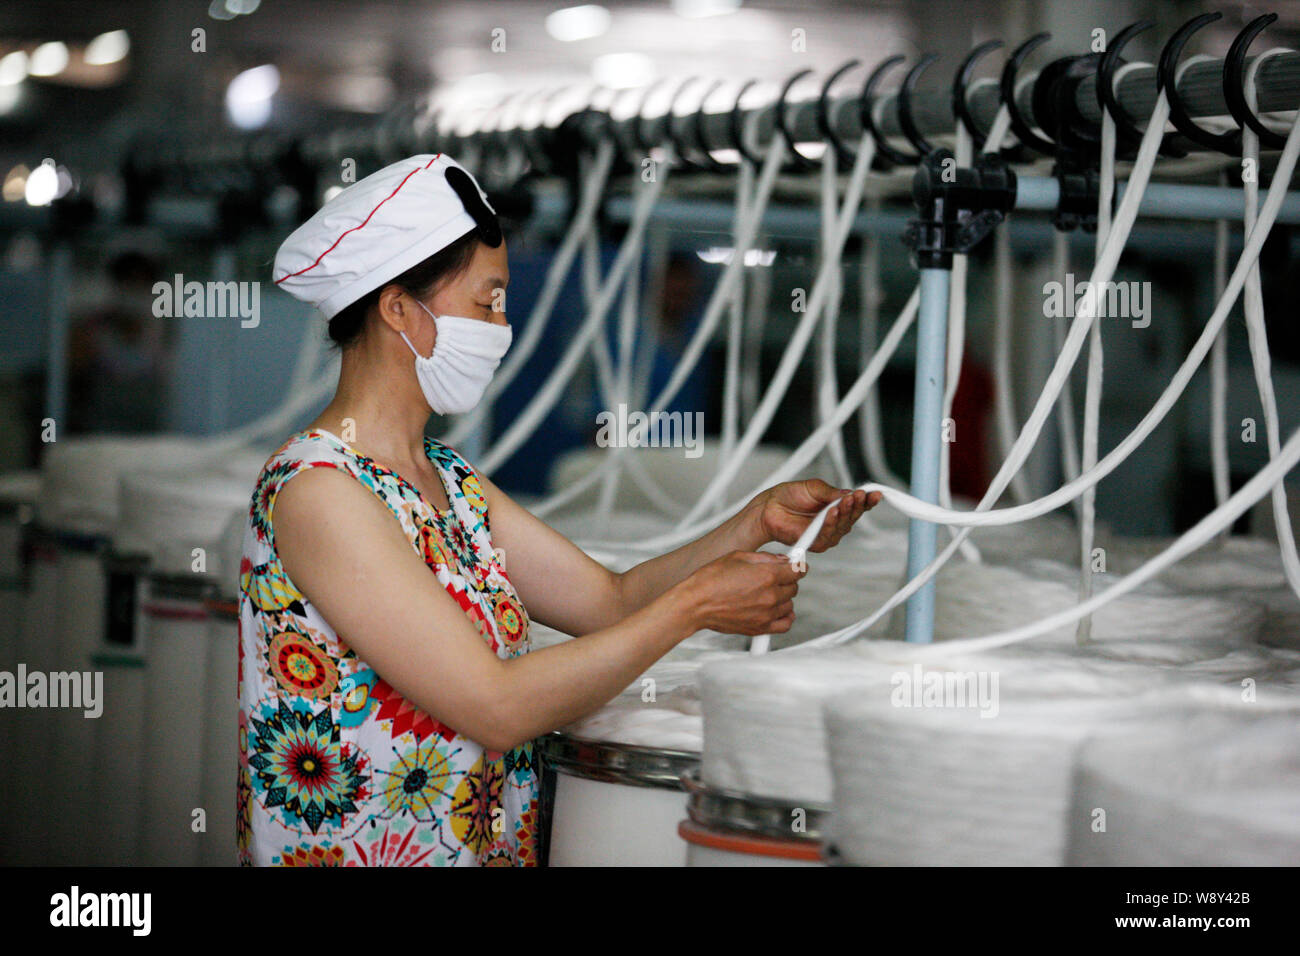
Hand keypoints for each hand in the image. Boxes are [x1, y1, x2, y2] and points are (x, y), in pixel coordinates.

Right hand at [679, 551, 804, 635]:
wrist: (695, 604)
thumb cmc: (710, 580)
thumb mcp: (737, 557)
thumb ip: (765, 557)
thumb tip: (781, 559)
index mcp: (767, 575)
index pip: (798, 570)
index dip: (796, 565)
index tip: (793, 565)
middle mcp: (770, 595)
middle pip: (794, 587)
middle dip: (785, 580)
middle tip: (772, 577)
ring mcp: (766, 614)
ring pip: (789, 604)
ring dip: (782, 597)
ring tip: (766, 593)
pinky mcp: (760, 628)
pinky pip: (785, 624)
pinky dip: (784, 617)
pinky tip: (776, 610)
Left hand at [755, 479, 880, 552]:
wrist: (770, 507)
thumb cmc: (789, 496)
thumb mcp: (814, 487)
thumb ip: (832, 492)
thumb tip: (851, 493)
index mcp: (837, 506)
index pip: (857, 505)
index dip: (867, 500)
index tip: (875, 494)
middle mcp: (835, 521)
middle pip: (854, 516)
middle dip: (858, 505)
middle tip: (859, 495)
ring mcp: (828, 533)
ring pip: (844, 526)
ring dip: (846, 512)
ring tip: (847, 501)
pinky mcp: (817, 543)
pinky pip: (829, 534)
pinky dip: (832, 523)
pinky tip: (833, 512)